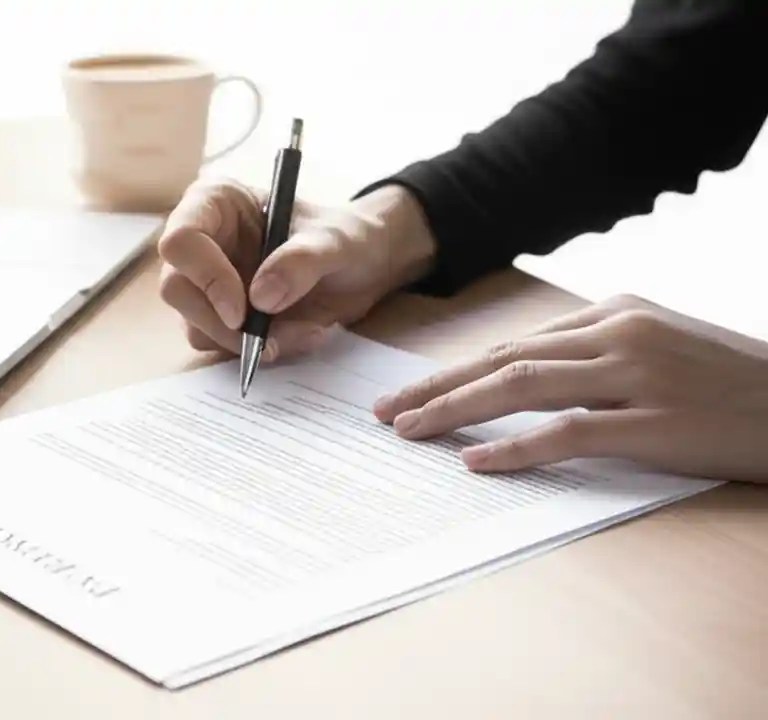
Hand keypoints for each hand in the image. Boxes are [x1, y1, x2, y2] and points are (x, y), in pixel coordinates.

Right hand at [157, 180, 435, 361]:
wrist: (365, 266)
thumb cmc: (346, 236)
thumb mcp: (335, 241)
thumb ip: (301, 261)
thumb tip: (259, 298)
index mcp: (216, 203)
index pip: (181, 240)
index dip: (204, 277)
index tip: (242, 311)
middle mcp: (203, 242)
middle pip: (176, 289)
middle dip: (220, 323)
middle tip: (265, 342)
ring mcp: (207, 282)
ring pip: (195, 325)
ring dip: (246, 342)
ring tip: (302, 331)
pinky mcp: (220, 315)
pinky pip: (220, 344)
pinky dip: (257, 351)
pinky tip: (296, 334)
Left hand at [374, 295, 767, 481]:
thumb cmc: (730, 381)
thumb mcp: (660, 346)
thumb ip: (596, 353)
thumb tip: (523, 373)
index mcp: (614, 312)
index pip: (514, 342)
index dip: (454, 369)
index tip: (410, 391)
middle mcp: (618, 333)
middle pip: (503, 357)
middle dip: (435, 386)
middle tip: (384, 413)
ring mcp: (637, 374)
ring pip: (521, 384)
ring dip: (455, 409)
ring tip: (409, 431)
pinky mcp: (657, 421)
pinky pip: (569, 431)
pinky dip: (517, 446)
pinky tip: (477, 462)